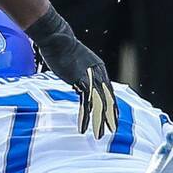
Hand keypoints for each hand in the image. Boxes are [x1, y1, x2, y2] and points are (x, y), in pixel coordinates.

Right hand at [25, 7, 118, 137]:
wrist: (57, 38)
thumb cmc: (62, 48)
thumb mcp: (76, 64)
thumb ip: (81, 75)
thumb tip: (79, 87)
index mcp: (99, 69)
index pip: (109, 91)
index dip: (112, 105)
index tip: (115, 117)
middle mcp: (99, 74)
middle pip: (109, 99)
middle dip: (111, 116)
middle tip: (113, 129)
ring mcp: (91, 77)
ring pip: (100, 104)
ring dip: (100, 121)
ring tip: (100, 134)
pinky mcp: (81, 81)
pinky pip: (86, 103)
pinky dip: (85, 116)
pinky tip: (84, 127)